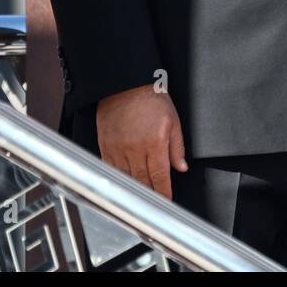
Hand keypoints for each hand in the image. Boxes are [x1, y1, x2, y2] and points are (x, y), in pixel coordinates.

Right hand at [95, 83, 187, 199]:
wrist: (125, 84)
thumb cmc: (150, 98)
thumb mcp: (172, 120)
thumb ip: (177, 147)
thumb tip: (181, 167)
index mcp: (154, 143)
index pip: (160, 177)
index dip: (164, 192)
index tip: (166, 200)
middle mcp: (135, 148)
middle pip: (143, 181)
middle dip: (150, 195)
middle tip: (154, 203)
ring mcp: (118, 148)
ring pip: (126, 178)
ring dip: (134, 189)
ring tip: (140, 197)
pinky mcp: (106, 145)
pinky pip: (111, 168)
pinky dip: (118, 178)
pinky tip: (123, 182)